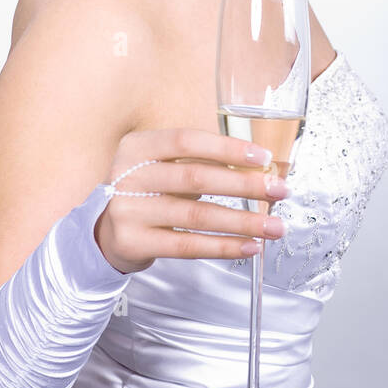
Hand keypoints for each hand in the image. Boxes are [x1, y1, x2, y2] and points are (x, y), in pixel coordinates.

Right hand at [95, 128, 289, 274]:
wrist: (107, 232)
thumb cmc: (149, 192)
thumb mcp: (164, 166)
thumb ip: (200, 161)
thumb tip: (260, 168)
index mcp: (138, 146)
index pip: (186, 140)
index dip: (226, 148)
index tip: (263, 158)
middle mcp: (128, 175)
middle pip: (196, 178)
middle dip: (245, 185)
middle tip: (280, 191)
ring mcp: (127, 210)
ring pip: (196, 216)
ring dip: (242, 221)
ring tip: (275, 227)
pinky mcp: (133, 243)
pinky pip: (187, 246)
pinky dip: (223, 247)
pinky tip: (250, 246)